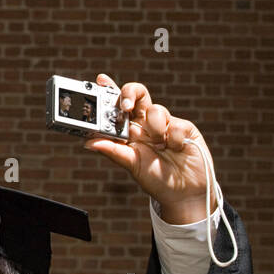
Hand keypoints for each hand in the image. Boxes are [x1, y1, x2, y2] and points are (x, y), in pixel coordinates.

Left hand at [82, 75, 216, 223]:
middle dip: (130, 93)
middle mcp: (146, 124)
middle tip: (125, 105)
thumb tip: (88, 143)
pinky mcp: (184, 128)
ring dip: (155, 128)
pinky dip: (173, 138)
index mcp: (130, 131)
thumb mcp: (131, 165)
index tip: (100, 80)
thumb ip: (113, 151)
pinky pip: (174, 123)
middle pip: (137, 95)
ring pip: (155, 109)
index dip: (110, 90)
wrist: (185, 194)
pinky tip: (176, 149)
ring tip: (160, 145)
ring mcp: (165, 124)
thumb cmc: (156, 180)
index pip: (118, 105)